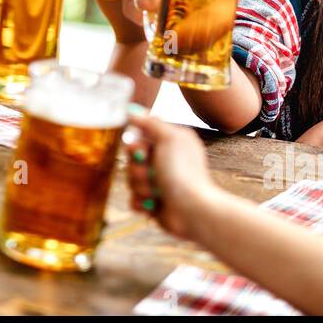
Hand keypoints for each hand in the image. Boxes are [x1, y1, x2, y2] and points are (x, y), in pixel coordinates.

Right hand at [125, 115, 220, 240]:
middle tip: (152, 174)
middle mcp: (166, 160)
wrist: (191, 210)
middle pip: (133, 158)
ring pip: (131, 179)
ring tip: (156, 192)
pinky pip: (134, 197)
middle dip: (137, 168)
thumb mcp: (169, 139)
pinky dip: (140, 201)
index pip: (141, 136)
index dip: (135, 145)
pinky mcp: (155, 201)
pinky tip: (151, 204)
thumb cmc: (183, 173)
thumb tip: (132, 112)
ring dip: (140, 186)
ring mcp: (160, 181)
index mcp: (172, 143)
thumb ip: (150, 123)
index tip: (140, 151)